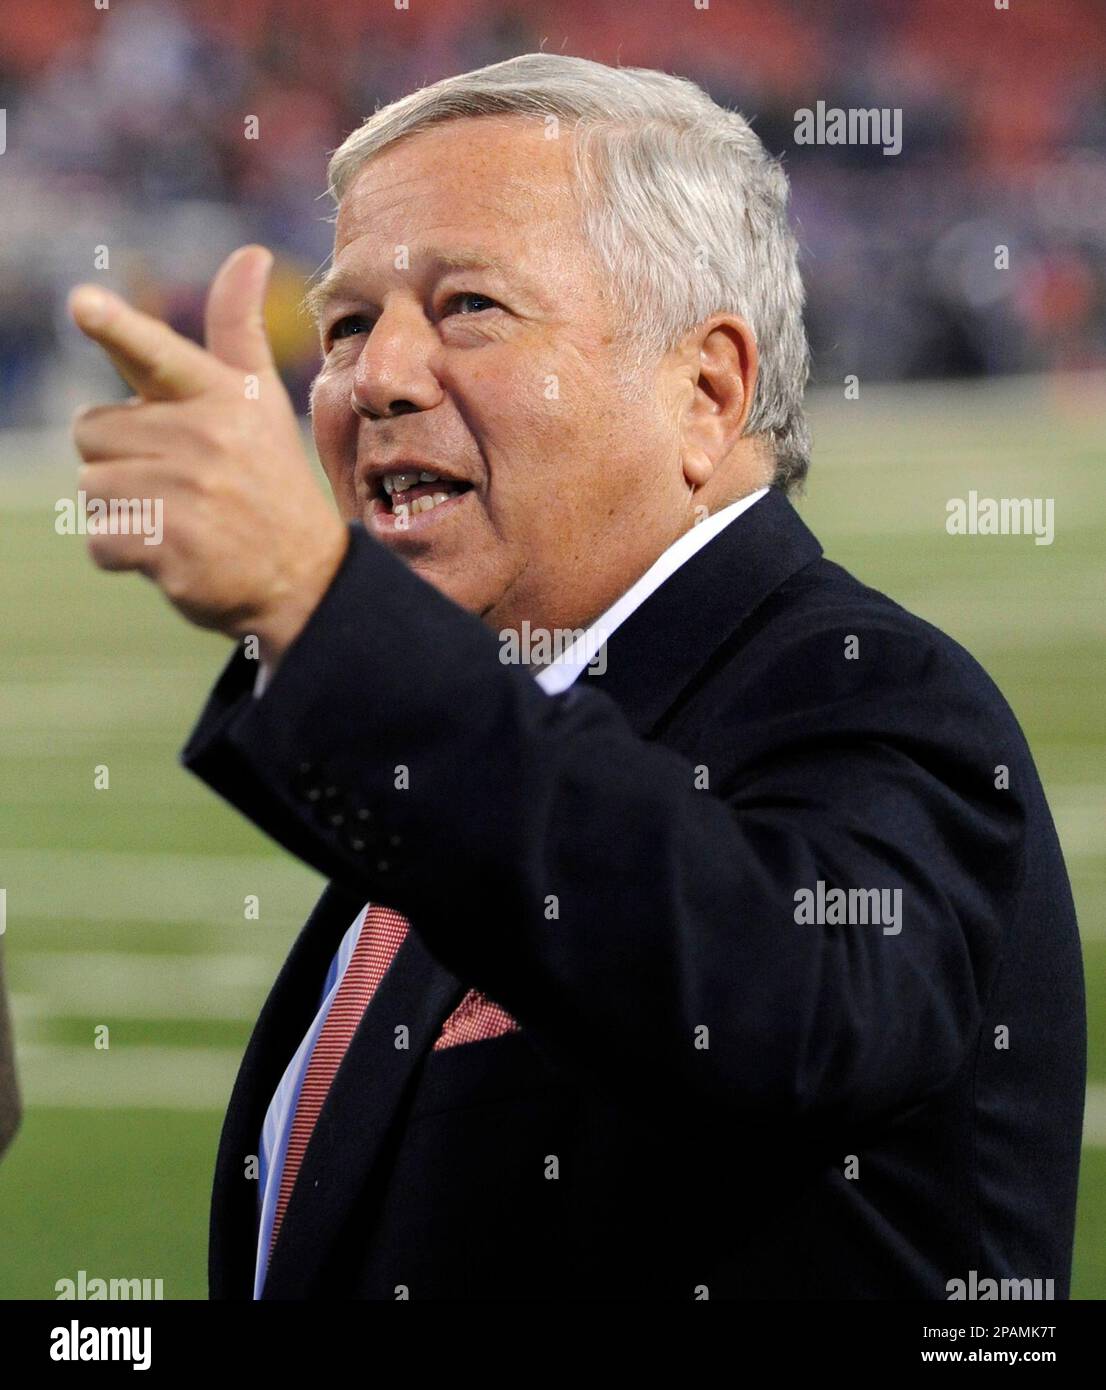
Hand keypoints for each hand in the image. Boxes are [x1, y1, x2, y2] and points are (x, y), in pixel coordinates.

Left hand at [67, 245, 348, 670]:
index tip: (83, 303)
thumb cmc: (269, 480)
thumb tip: (252, 251)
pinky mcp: (169, 547)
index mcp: (220, 397)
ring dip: (121, 508)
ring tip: (179, 516)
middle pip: (90, 430)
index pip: (156, 353)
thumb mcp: (260, 401)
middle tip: (179, 480)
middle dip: (120, 457)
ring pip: (91, 486)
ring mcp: (187, 496)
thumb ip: (238, 329)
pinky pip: (99, 538)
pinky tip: (169, 552)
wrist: (305, 578)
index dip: (116, 327)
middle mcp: (205, 440)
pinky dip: (122, 551)